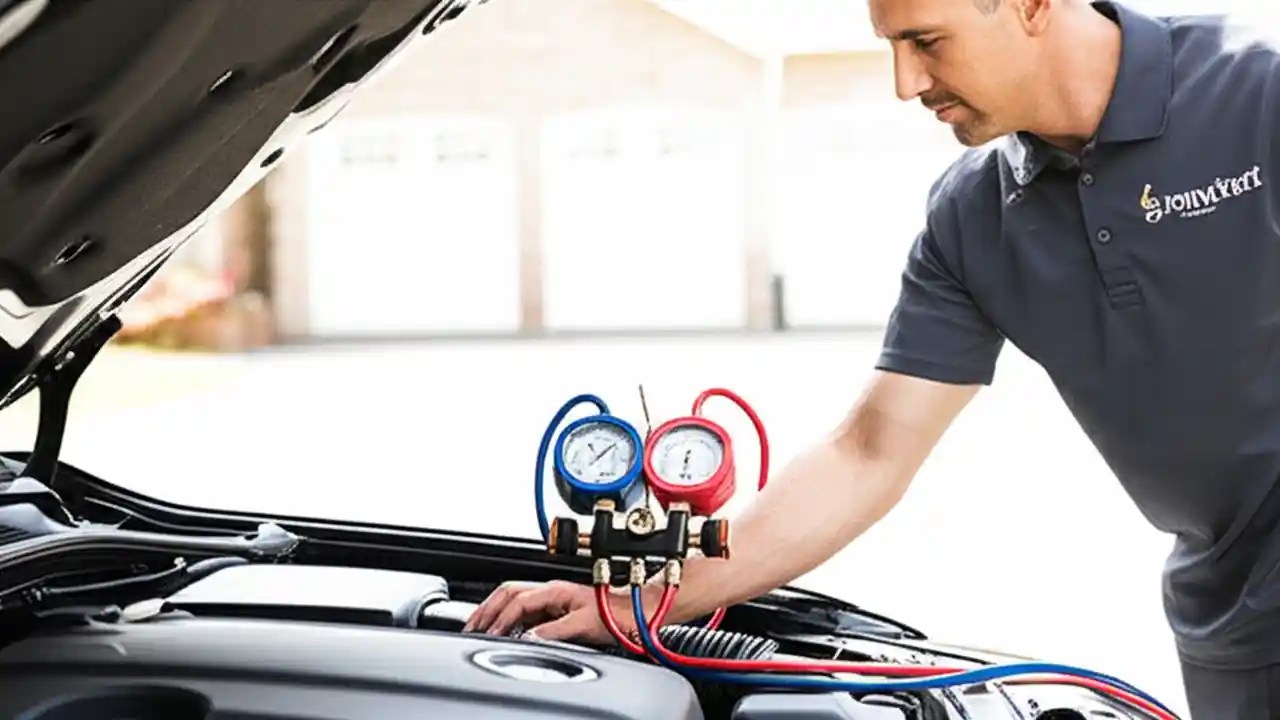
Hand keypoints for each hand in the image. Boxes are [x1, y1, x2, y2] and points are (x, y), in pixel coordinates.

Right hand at [462, 580, 646, 645]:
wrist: (634, 611)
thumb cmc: (615, 614)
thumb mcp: (583, 624)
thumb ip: (553, 630)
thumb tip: (528, 637)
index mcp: (555, 589)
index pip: (517, 600)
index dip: (500, 618)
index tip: (489, 634)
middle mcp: (551, 589)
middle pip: (507, 592)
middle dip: (486, 609)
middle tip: (470, 626)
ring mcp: (552, 597)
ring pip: (512, 599)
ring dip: (493, 611)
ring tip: (478, 626)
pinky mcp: (555, 607)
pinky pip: (522, 609)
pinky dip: (506, 618)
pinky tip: (501, 629)